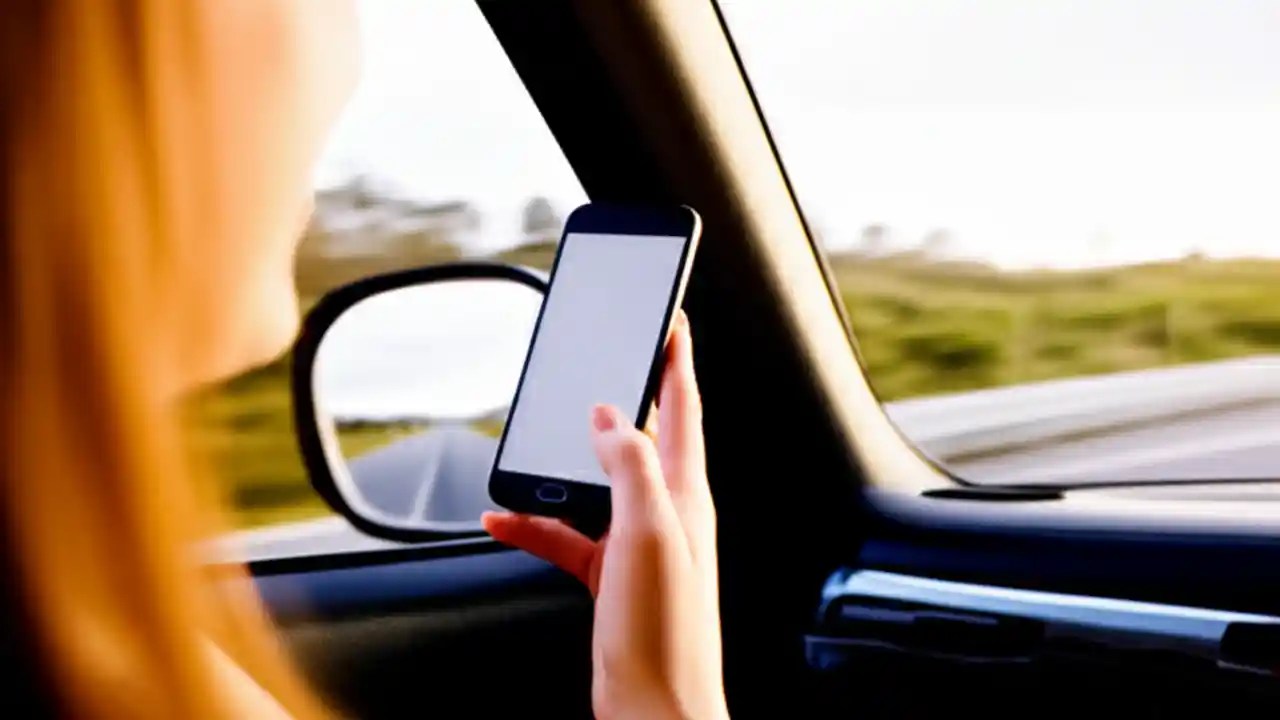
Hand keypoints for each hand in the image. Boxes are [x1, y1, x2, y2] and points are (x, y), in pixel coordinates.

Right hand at [483, 312, 725, 719]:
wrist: (656, 712)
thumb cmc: (667, 634)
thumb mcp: (650, 532)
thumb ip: (632, 466)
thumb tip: (610, 416)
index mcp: (687, 496)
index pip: (685, 410)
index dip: (677, 360)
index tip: (670, 320)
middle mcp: (667, 514)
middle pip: (642, 438)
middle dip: (620, 395)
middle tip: (601, 358)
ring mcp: (638, 545)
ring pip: (596, 484)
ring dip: (563, 462)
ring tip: (534, 439)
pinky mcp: (609, 576)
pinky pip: (567, 535)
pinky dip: (535, 523)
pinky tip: (504, 518)